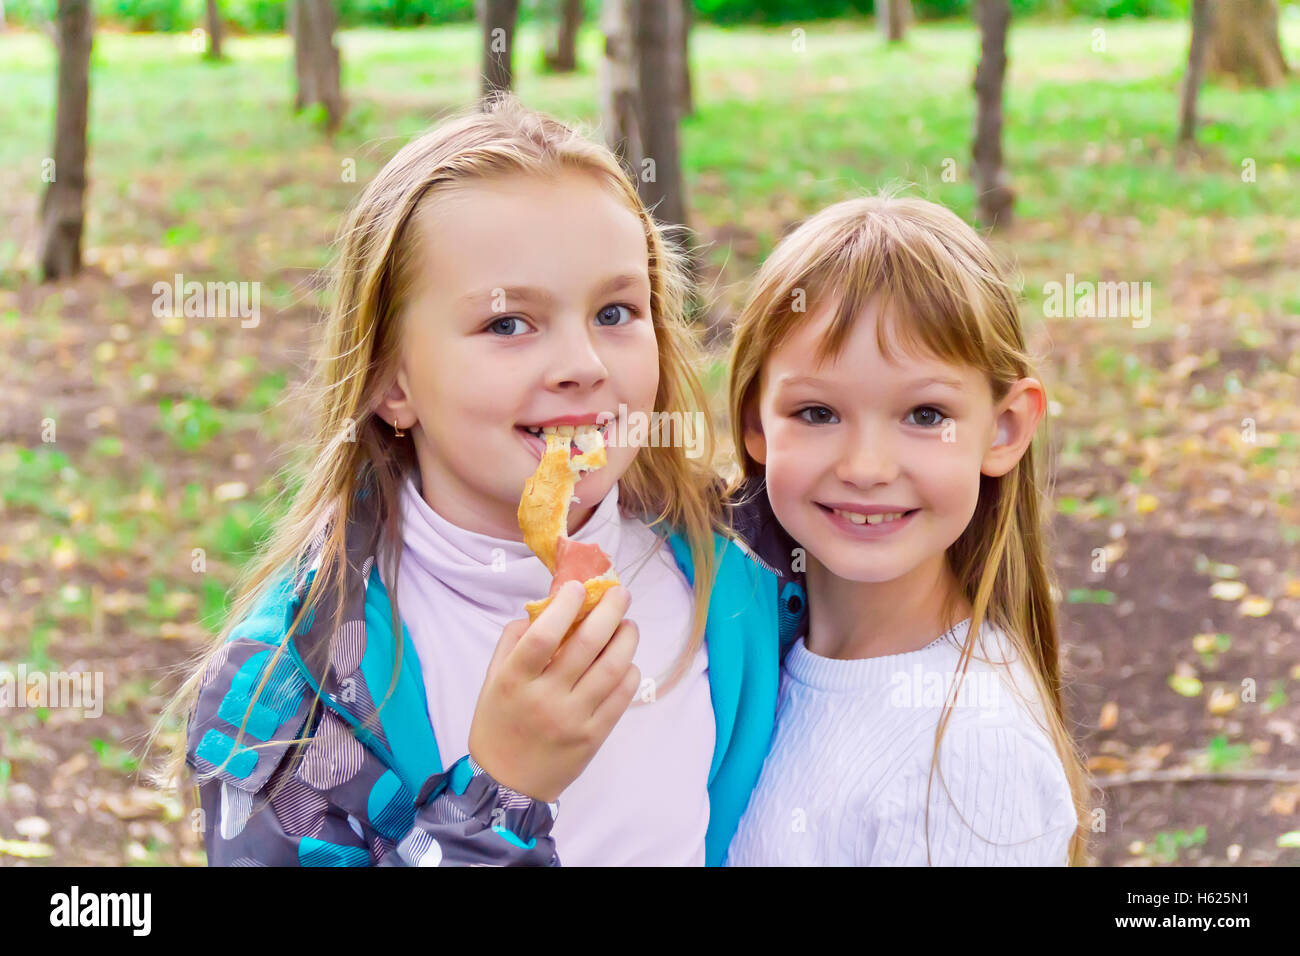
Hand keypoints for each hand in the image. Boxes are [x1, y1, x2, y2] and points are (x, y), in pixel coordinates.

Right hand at [467, 580, 639, 802]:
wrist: (508, 786)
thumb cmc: (498, 724)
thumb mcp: (491, 680)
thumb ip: (514, 641)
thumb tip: (548, 608)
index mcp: (514, 681)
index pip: (543, 636)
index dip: (564, 606)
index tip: (578, 587)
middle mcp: (545, 698)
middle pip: (586, 645)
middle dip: (609, 611)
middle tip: (620, 594)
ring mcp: (573, 719)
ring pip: (612, 668)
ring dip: (627, 638)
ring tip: (629, 625)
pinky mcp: (594, 737)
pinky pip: (622, 696)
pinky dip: (629, 671)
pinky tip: (626, 660)